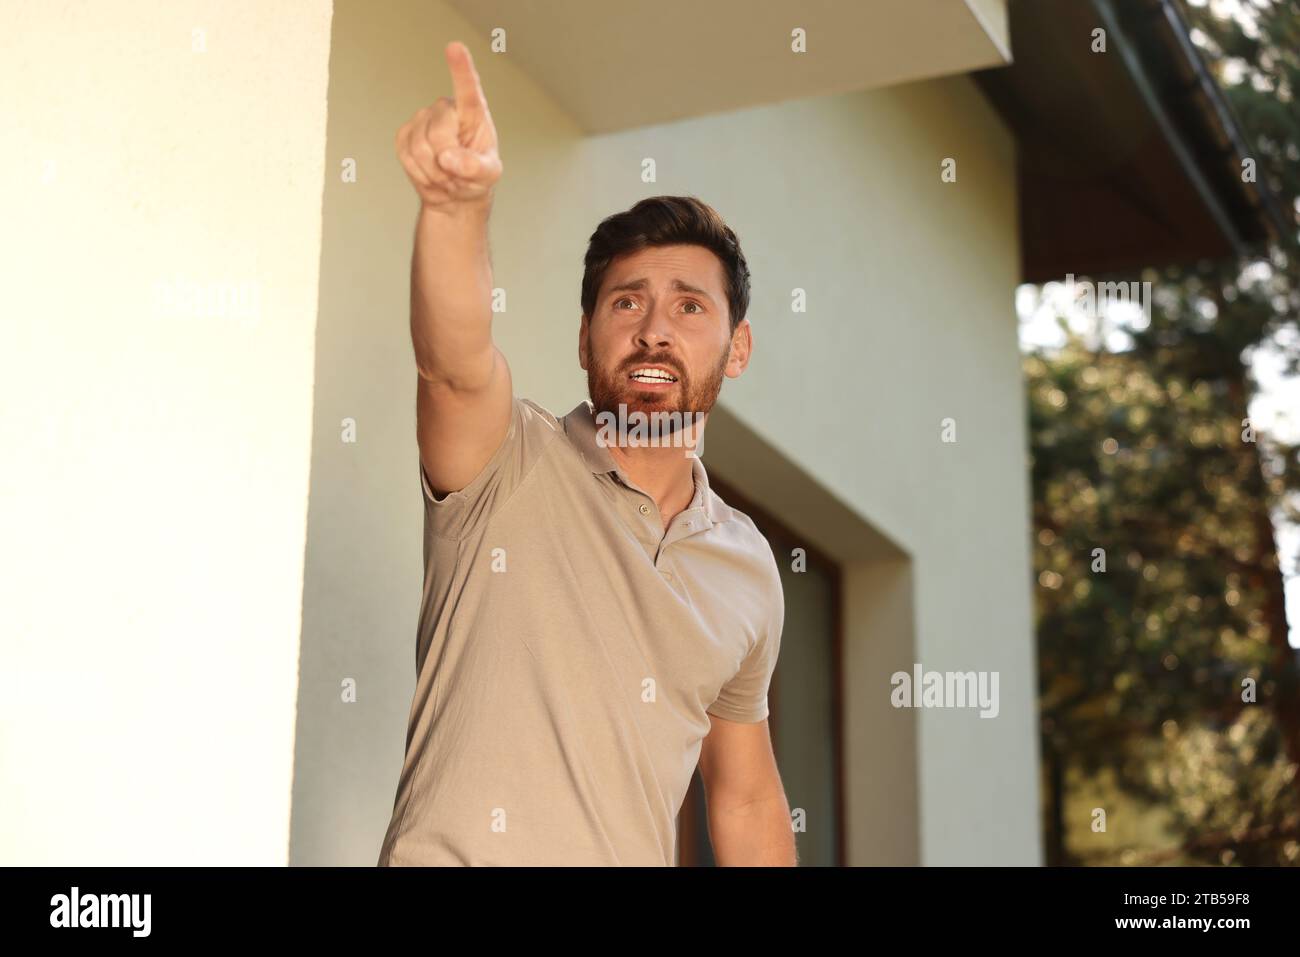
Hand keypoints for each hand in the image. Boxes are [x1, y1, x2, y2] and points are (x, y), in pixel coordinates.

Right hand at [395, 41, 502, 210]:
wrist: (453, 193)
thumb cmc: (476, 177)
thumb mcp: (489, 175)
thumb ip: (475, 167)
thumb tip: (448, 158)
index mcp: (473, 113)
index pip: (468, 88)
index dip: (461, 68)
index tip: (455, 47)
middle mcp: (446, 109)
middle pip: (440, 134)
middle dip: (447, 161)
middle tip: (455, 174)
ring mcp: (423, 119)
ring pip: (420, 147)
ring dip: (433, 171)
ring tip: (445, 175)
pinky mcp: (405, 134)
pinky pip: (406, 155)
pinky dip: (419, 172)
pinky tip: (429, 172)